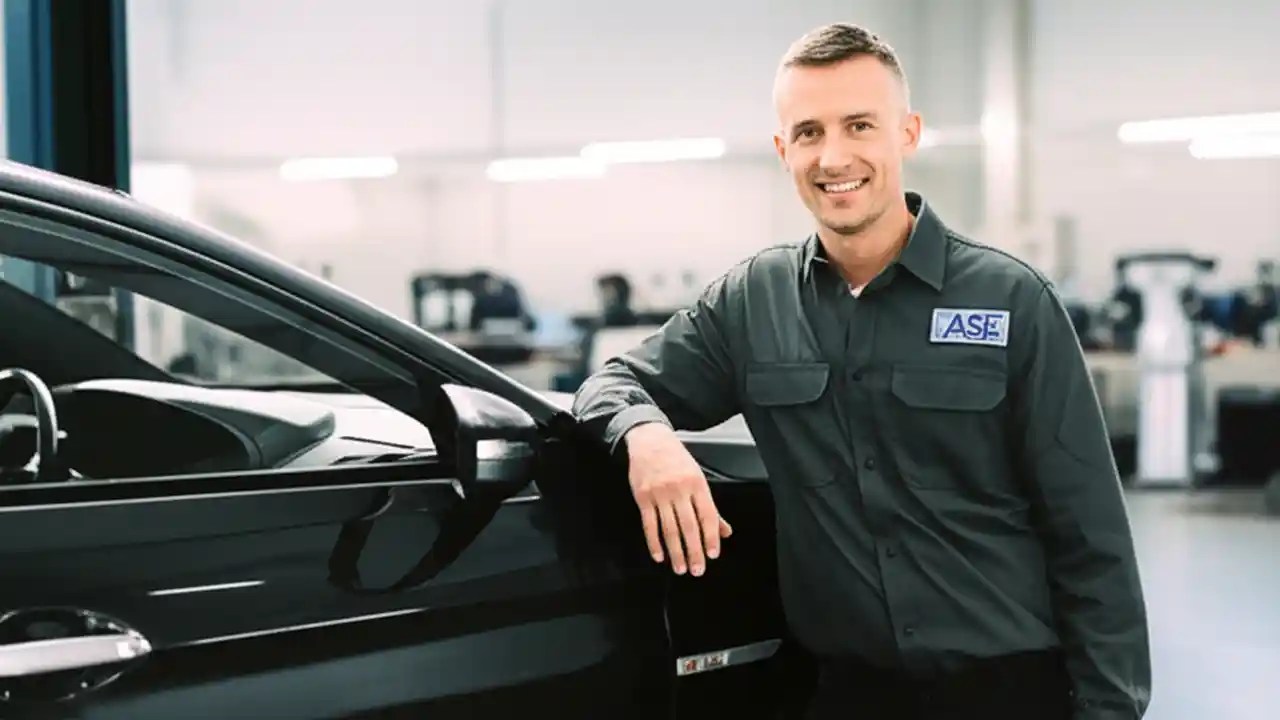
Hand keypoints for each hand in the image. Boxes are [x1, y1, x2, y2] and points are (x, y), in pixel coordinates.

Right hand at [624, 422, 732, 575]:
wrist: (650, 440)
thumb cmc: (677, 460)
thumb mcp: (698, 478)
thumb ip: (711, 507)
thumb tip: (725, 531)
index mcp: (697, 485)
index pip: (708, 516)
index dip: (711, 537)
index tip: (713, 554)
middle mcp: (680, 490)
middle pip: (689, 527)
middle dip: (694, 551)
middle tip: (697, 570)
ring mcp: (660, 494)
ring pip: (669, 529)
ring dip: (675, 552)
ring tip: (680, 568)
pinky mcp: (642, 497)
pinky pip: (649, 524)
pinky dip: (654, 543)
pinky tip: (659, 556)